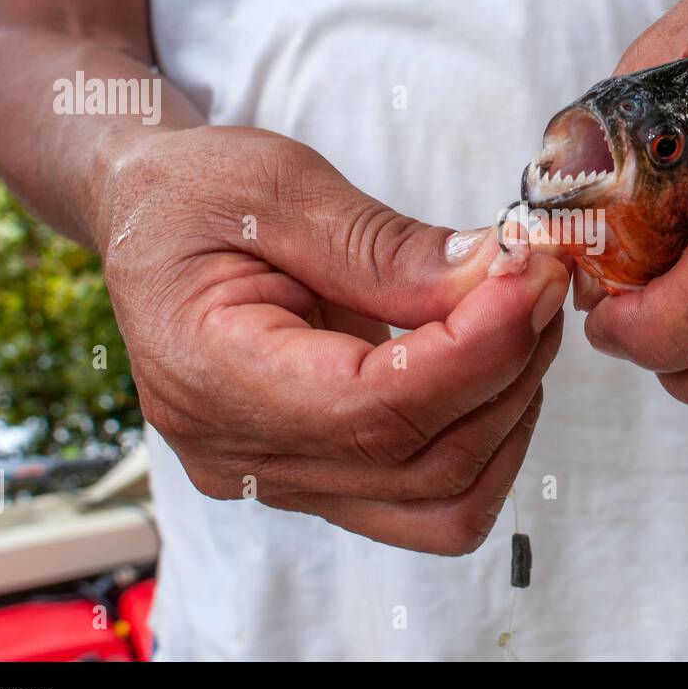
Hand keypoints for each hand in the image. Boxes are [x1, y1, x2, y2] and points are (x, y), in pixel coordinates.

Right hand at [95, 125, 568, 553]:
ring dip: (510, 409)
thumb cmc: (194, 193)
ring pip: (442, 502)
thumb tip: (499, 280)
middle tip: (539, 276)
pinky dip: (487, 443)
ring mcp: (280, 480)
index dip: (476, 351)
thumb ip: (386, 247)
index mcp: (208, 377)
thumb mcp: (278, 185)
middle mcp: (241, 455)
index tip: (531, 276)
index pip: (372, 408)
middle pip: (422, 460)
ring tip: (522, 315)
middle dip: (509, 367)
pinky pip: (429, 504)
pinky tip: (494, 367)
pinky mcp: (319, 479)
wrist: (148, 221)